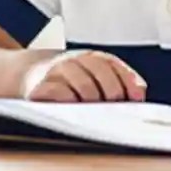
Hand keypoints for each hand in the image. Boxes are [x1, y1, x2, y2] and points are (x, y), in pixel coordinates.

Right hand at [22, 50, 146, 101]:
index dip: (127, 80)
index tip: (136, 97)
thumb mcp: (95, 77)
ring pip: (81, 82)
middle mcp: (76, 60)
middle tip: (116, 106)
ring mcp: (57, 71)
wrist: (32, 75)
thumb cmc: (71, 81)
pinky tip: (75, 107)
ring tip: (98, 112)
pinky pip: (58, 92)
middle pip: (99, 70)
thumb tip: (139, 95)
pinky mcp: (41, 86)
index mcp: (92, 58)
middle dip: (112, 89)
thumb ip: (118, 82)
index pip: (113, 65)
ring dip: (93, 97)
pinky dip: (69, 100)